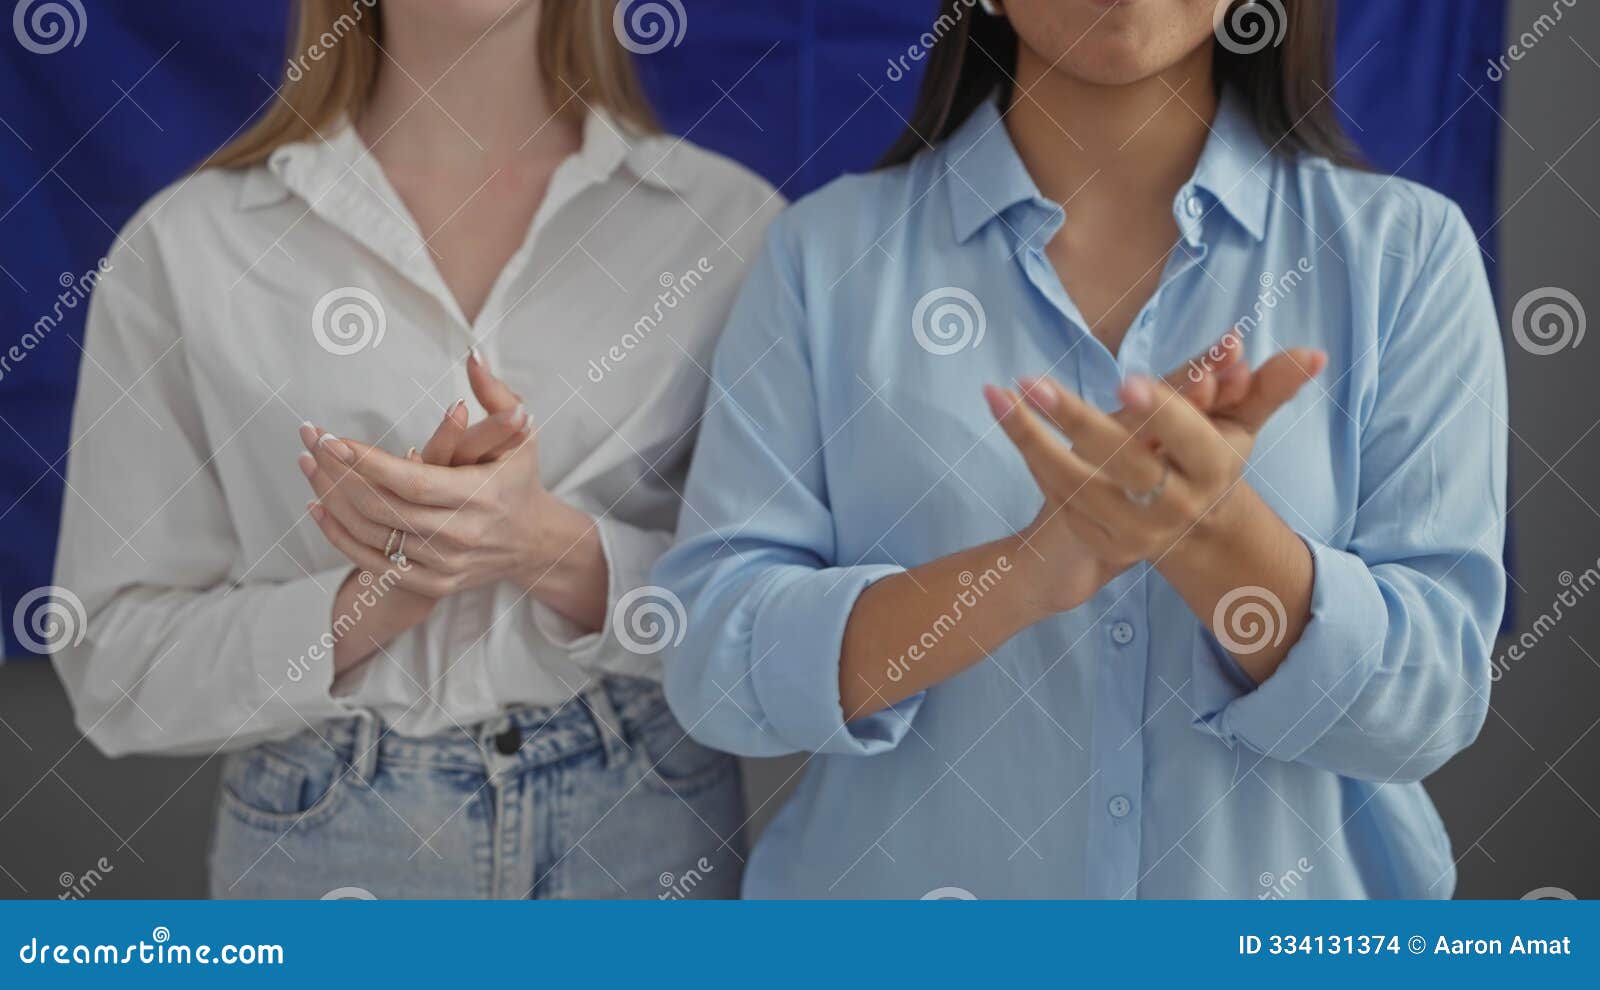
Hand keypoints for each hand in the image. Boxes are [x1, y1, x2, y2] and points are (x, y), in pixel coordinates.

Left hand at [301, 349, 546, 597]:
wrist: (532, 542)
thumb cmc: (519, 477)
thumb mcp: (521, 434)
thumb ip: (496, 394)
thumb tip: (472, 355)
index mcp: (479, 496)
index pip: (413, 482)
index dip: (368, 464)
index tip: (332, 439)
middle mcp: (460, 534)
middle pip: (383, 508)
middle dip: (339, 473)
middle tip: (310, 440)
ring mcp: (443, 563)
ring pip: (371, 533)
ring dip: (331, 498)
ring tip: (307, 464)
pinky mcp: (431, 582)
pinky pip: (372, 562)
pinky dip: (338, 535)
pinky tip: (316, 505)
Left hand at [1004, 336, 1325, 572]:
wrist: (1184, 534)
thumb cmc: (1210, 461)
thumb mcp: (1240, 425)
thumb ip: (1267, 386)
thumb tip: (1314, 352)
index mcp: (1213, 472)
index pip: (1189, 440)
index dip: (1163, 413)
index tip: (1127, 383)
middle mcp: (1175, 507)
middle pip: (1123, 462)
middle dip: (1077, 419)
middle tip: (1035, 381)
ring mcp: (1133, 530)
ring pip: (1074, 480)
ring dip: (1032, 435)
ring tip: (999, 393)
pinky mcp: (1097, 538)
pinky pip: (1057, 492)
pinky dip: (1028, 450)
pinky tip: (1002, 412)